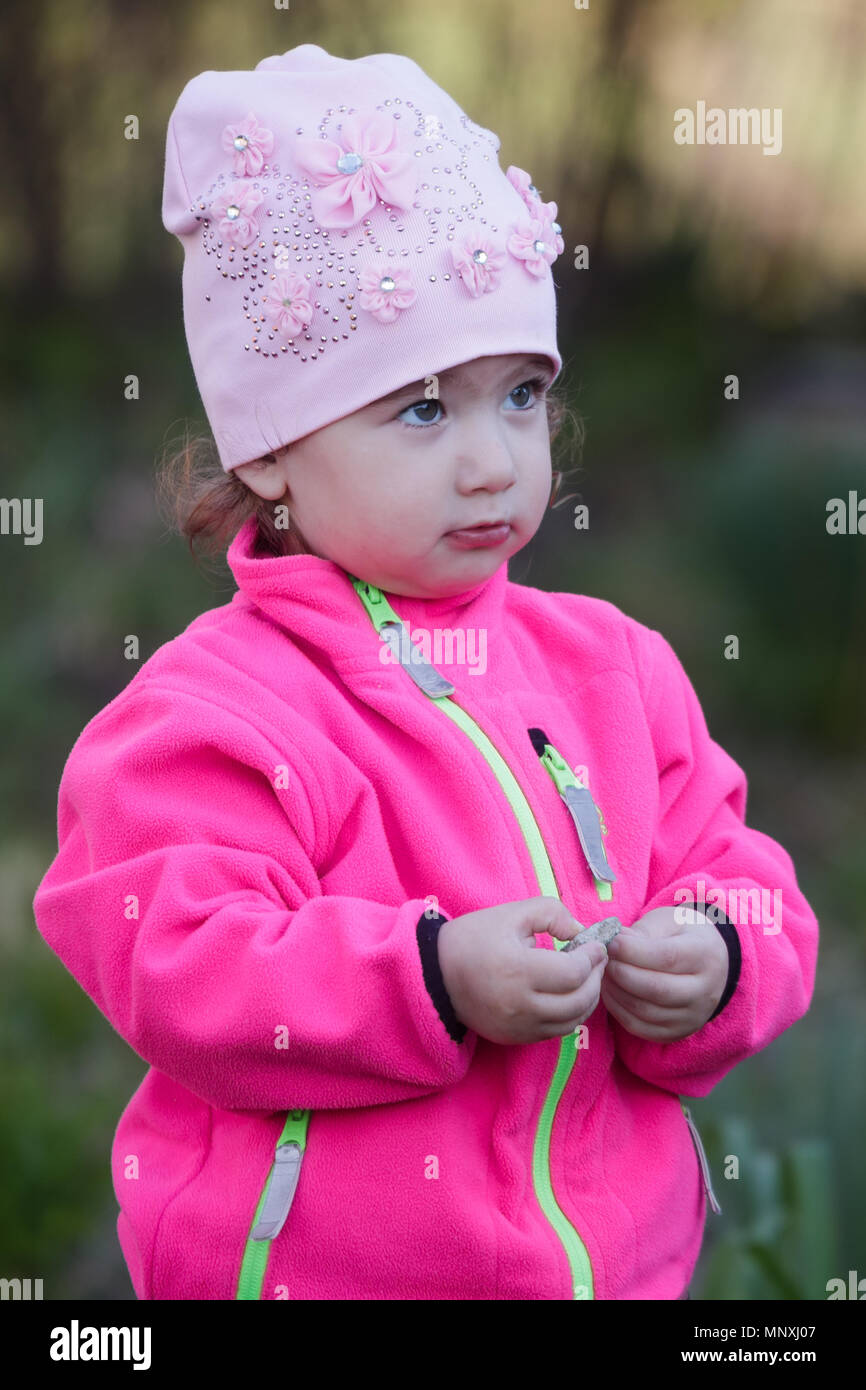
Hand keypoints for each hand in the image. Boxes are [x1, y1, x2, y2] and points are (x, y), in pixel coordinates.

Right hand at [437, 896, 608, 1045]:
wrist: (434, 975)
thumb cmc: (472, 939)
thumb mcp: (510, 914)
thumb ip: (550, 913)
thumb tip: (580, 931)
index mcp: (517, 970)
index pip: (573, 972)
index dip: (593, 958)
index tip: (597, 945)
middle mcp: (519, 1005)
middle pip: (578, 1001)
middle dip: (595, 979)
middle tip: (597, 961)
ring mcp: (517, 1027)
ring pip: (571, 1021)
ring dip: (587, 1000)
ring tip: (586, 978)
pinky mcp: (513, 1038)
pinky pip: (554, 1032)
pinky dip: (569, 1015)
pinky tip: (567, 995)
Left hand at [601, 906, 728, 1041]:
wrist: (708, 963)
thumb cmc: (681, 936)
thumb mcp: (668, 922)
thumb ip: (642, 932)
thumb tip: (613, 943)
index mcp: (705, 956)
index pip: (667, 957)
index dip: (633, 951)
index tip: (612, 943)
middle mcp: (705, 991)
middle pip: (657, 989)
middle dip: (622, 974)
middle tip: (604, 960)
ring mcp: (693, 1016)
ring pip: (646, 1011)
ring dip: (617, 992)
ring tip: (604, 974)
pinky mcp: (677, 1033)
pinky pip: (641, 1028)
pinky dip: (619, 1011)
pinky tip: (611, 992)